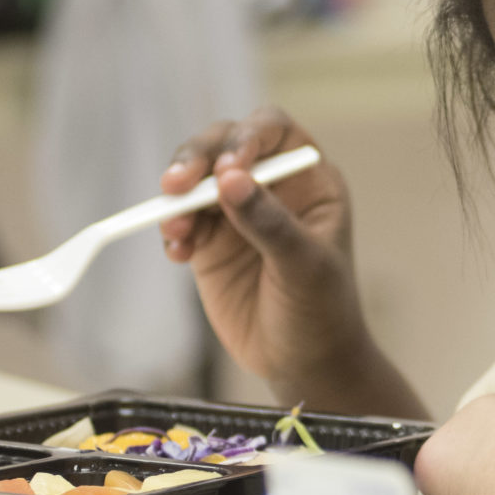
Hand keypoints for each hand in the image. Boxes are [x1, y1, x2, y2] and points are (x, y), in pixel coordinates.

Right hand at [159, 109, 371, 400]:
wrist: (303, 363)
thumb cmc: (321, 309)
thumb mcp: (304, 265)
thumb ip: (270, 222)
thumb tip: (230, 180)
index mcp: (309, 179)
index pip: (272, 132)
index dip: (246, 137)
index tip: (226, 167)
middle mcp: (270, 186)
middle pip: (222, 146)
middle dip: (196, 160)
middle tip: (176, 185)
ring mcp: (236, 213)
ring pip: (194, 182)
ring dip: (177, 199)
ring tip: (175, 229)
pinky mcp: (209, 242)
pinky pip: (180, 222)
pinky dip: (172, 232)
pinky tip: (178, 254)